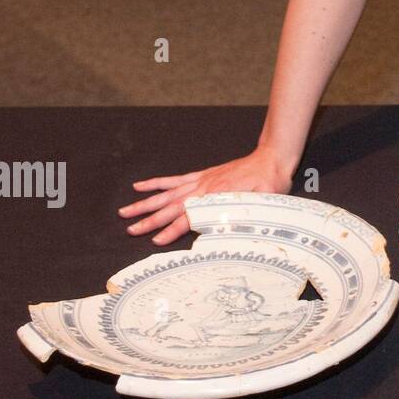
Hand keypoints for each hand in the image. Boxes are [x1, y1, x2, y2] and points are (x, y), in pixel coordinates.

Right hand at [118, 146, 294, 245]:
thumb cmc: (270, 182)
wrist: (273, 158)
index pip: (189, 217)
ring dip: (146, 203)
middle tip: (130, 230)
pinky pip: (175, 180)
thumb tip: (225, 229)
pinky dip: (157, 183)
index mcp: (217, 197)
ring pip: (167, 194)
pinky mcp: (202, 175)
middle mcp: (204, 189)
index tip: (156, 240)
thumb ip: (243, 215)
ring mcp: (201, 181)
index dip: (173, 230)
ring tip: (125, 211)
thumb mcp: (262, 204)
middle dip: (150, 220)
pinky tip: (141, 186)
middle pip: (171, 207)